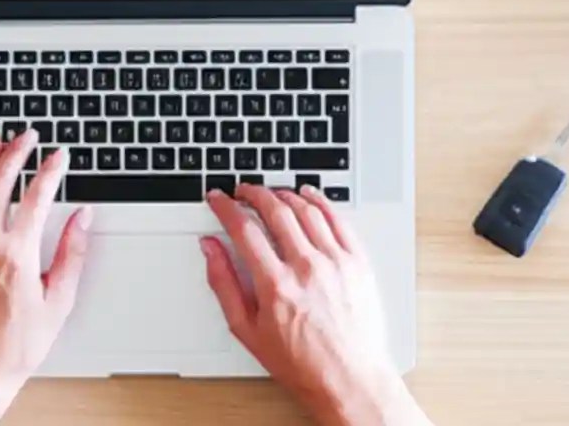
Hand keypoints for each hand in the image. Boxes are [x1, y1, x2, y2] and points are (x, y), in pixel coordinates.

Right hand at [201, 185, 431, 425]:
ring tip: (272, 193)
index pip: (244, 229)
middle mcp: (307, 268)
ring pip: (307, 209)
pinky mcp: (358, 262)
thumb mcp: (247, 330)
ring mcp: (336, 263)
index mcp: (276, 285)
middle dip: (254, 193)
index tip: (219, 199)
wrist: (348, 378)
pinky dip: (321, 201)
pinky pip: (338, 219)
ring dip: (284, 194)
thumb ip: (224, 283)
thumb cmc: (301, 362)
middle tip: (243, 190)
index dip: (226, 207)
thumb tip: (211, 249)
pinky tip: (309, 195)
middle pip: (276, 211)